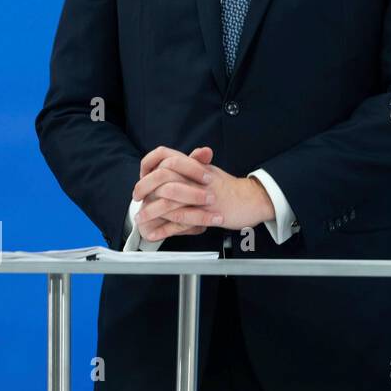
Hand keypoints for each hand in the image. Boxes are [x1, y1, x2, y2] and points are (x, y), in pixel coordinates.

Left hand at [133, 146, 276, 239]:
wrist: (252, 200)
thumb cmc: (230, 188)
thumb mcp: (209, 171)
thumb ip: (190, 167)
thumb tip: (168, 166)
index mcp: (196, 166)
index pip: (166, 156)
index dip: (149, 165)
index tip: (142, 176)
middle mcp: (197, 179)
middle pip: (163, 178)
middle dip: (144, 189)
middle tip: (137, 198)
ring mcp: (201, 197)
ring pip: (168, 202)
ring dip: (151, 212)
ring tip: (141, 219)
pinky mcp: (206, 215)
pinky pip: (180, 223)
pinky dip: (163, 230)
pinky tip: (154, 234)